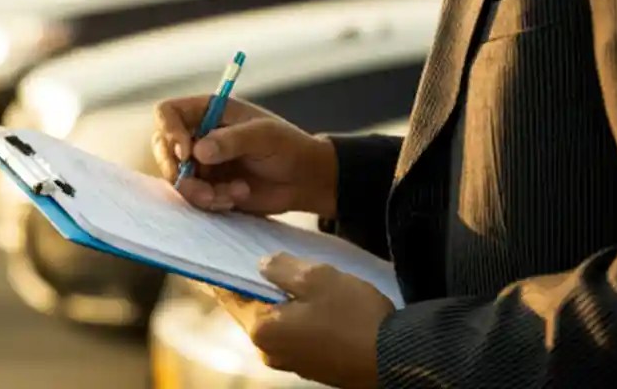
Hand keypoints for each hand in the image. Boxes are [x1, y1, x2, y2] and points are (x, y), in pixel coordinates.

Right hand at [151, 96, 338, 217]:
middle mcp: (198, 135)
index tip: (186, 152)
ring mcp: (201, 163)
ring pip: (177, 178)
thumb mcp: (264, 136)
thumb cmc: (288, 146)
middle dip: (177, 170)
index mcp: (208, 111)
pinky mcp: (207, 187)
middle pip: (162, 148)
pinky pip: (193, 198)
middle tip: (200, 186)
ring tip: (232, 195)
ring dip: (200, 192)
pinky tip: (238, 197)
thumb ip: (232, 141)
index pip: (168, 113)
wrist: (305, 180)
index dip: (169, 130)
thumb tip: (198, 151)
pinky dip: (212, 201)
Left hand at [214, 253, 394, 388]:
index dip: (224, 270)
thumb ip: (281, 267)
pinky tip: (307, 298)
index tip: (221, 251)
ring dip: (276, 299)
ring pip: (273, 321)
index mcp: (261, 329)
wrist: (395, 358)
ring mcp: (290, 362)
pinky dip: (293, 314)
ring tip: (286, 273)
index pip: (229, 294)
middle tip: (256, 255)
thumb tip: (263, 265)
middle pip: (250, 308)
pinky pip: (292, 333)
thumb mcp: (316, 277)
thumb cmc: (353, 316)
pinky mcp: (311, 365)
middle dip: (252, 283)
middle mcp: (268, 351)